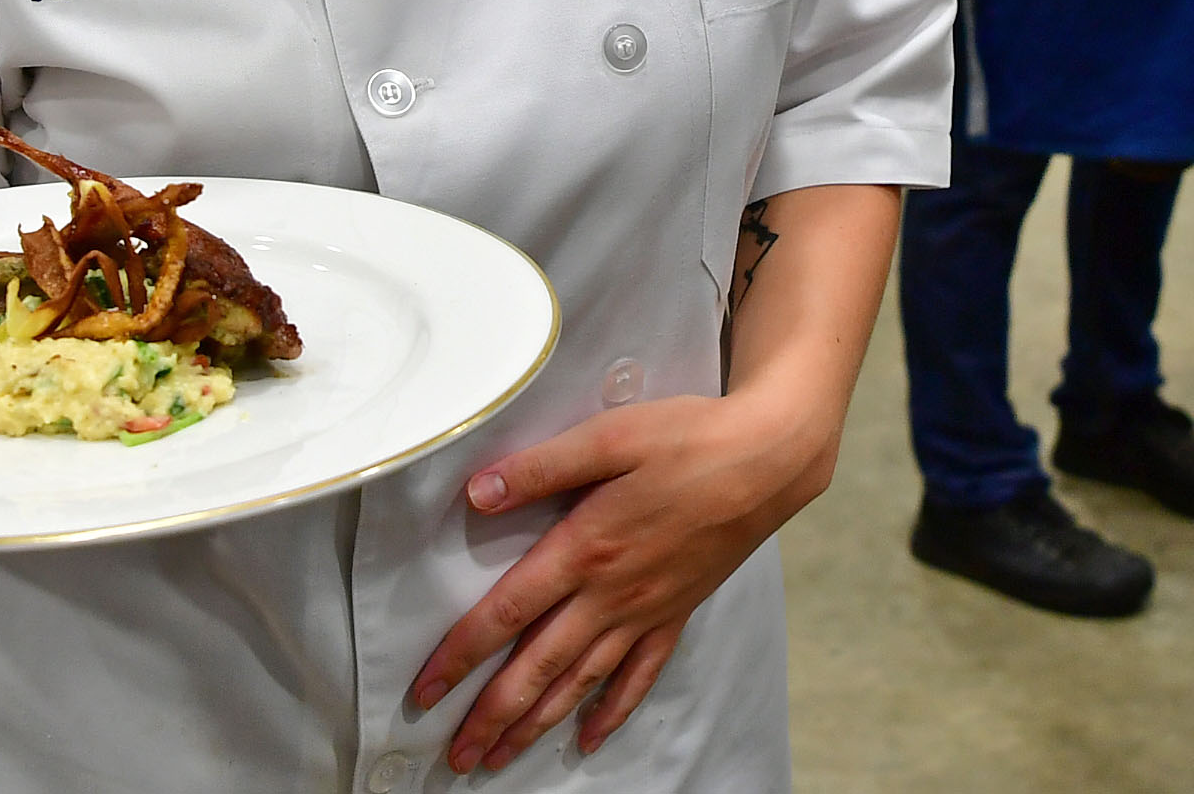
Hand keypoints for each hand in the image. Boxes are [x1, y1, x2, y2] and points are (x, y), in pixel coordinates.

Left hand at [414, 388, 835, 773]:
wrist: (767, 460)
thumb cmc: (689, 439)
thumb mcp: (609, 436)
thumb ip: (540, 468)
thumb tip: (476, 494)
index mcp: (585, 548)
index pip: (507, 613)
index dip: (461, 655)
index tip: (426, 691)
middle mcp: (610, 593)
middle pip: (538, 667)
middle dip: (492, 716)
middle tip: (455, 756)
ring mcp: (646, 610)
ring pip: (581, 682)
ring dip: (537, 725)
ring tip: (501, 758)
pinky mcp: (676, 612)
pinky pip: (640, 675)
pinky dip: (612, 711)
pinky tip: (589, 737)